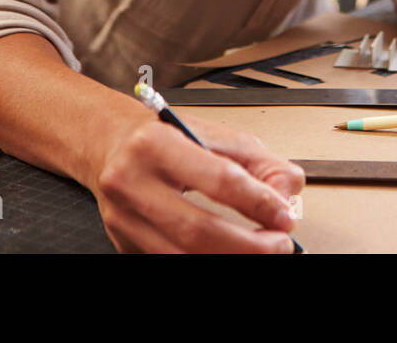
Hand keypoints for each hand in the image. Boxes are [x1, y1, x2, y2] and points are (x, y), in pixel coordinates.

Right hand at [89, 114, 304, 252]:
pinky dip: (206, 260)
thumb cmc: (165, 138)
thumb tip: (285, 195)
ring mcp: (123, 218)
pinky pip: (171, 261)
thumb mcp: (216, 135)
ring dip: (230, 259)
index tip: (284, 215)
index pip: (219, 179)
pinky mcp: (123, 243)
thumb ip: (259, 162)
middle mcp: (131, 182)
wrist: (111, 145)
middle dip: (249, 245)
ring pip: (183, 255)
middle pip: (198, 229)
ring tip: (261, 252)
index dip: (259, 202)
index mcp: (156, 144)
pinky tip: (229, 254)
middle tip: (279, 245)